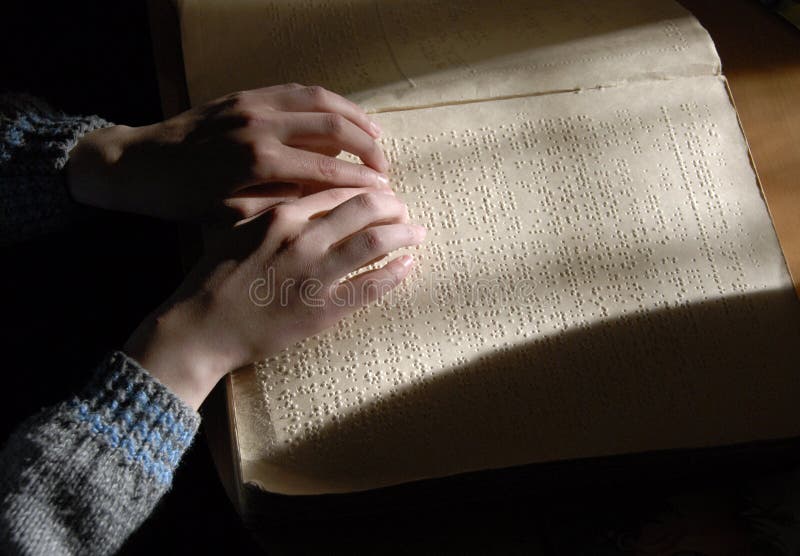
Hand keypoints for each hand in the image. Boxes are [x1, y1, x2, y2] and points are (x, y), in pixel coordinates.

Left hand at [66, 84, 388, 220]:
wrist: (140, 163)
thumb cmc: (184, 199)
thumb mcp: (228, 216)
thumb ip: (278, 208)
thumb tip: (320, 203)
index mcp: (257, 161)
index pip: (325, 168)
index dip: (360, 180)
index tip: (384, 192)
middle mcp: (261, 125)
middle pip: (332, 127)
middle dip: (367, 146)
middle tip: (385, 168)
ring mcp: (254, 103)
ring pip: (320, 100)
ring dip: (354, 117)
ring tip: (377, 137)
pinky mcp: (247, 93)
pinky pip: (298, 90)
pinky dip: (327, 101)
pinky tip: (343, 115)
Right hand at [123, 188, 425, 408]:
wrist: (200, 329)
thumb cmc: (215, 279)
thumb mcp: (239, 230)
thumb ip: (273, 213)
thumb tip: (310, 200)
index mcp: (280, 215)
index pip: (336, 189)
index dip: (364, 188)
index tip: (378, 191)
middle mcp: (302, 239)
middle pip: (364, 208)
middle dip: (392, 204)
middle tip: (403, 207)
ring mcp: (315, 275)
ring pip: (375, 242)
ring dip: (403, 233)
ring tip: (417, 232)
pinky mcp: (323, 310)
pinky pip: (370, 286)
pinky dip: (395, 273)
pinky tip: (408, 265)